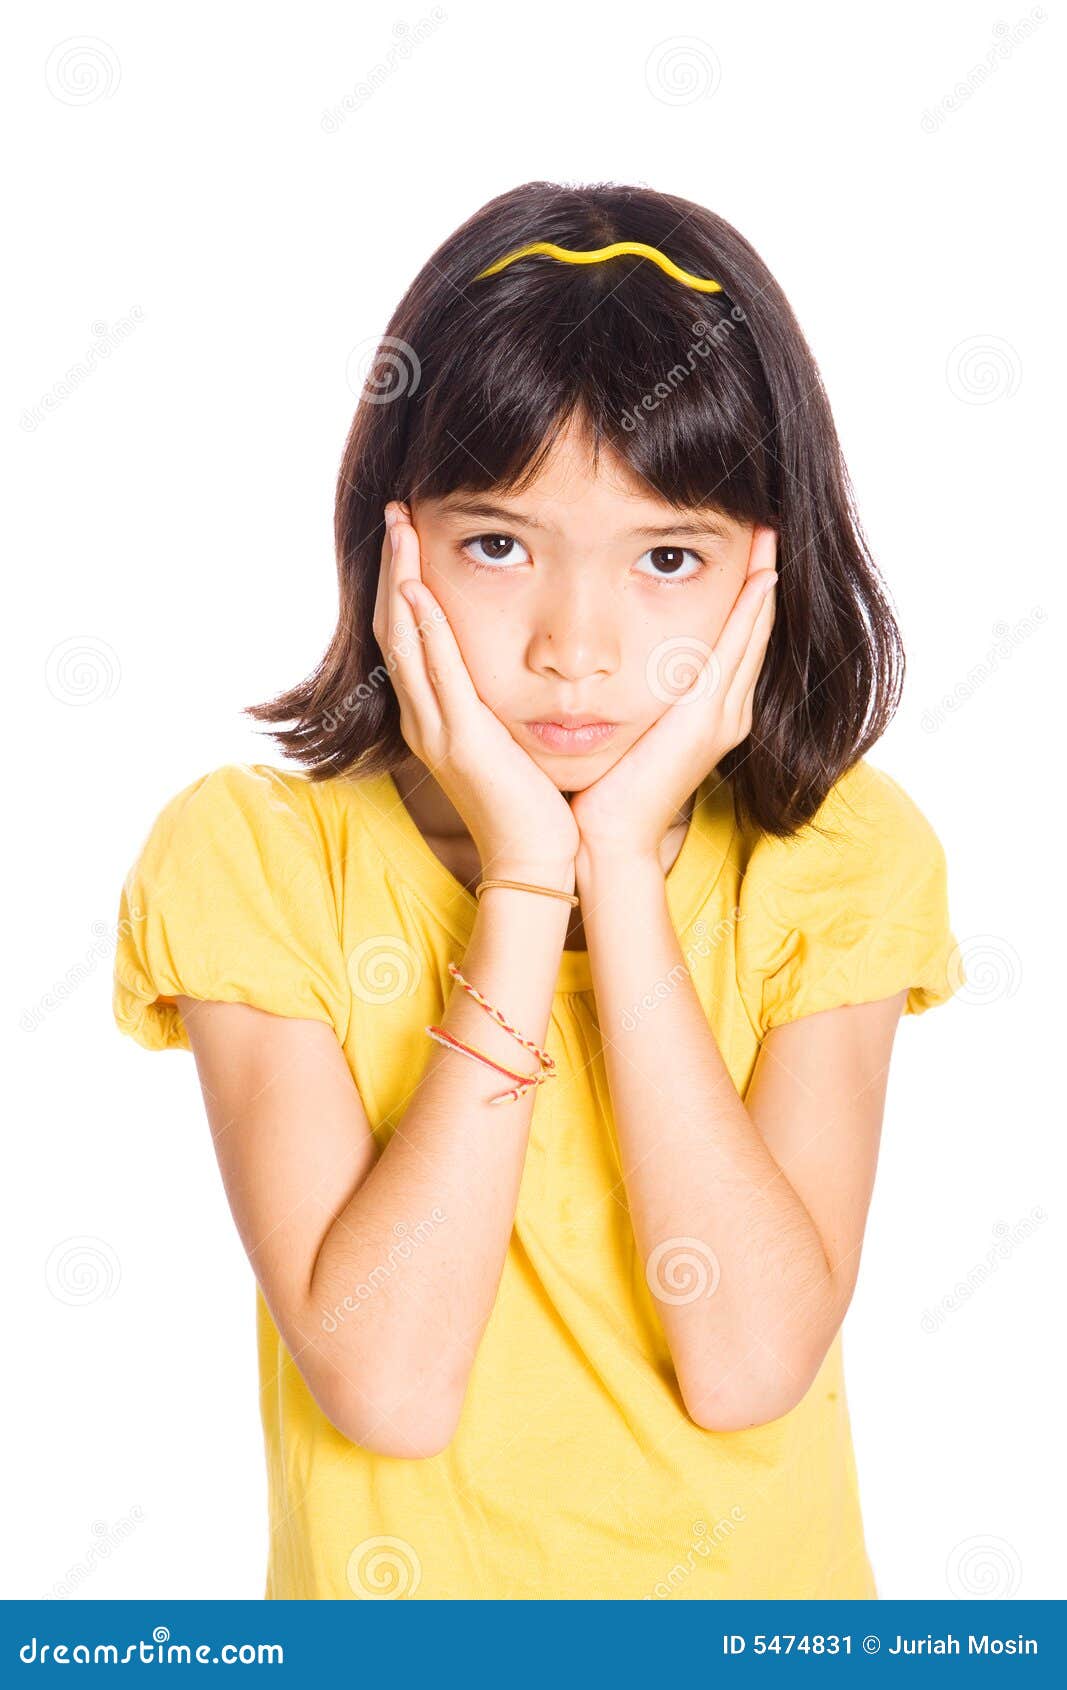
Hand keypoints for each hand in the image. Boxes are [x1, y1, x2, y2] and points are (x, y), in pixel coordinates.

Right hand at [373, 501, 579, 880]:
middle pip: (393, 628)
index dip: (401, 582)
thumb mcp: (509, 739)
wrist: (535, 860)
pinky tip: (420, 590)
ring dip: (401, 580)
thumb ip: (499, 700)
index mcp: (434, 717)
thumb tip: (517, 661)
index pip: (406, 637)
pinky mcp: (461, 741)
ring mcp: (437, 730)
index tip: (407, 534)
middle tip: (395, 512)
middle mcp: (425, 719)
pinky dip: (425, 630)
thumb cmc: (533, 804)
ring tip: (400, 529)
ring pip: (405, 642)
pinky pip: (436, 675)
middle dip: (394, 567)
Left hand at [569, 526, 778, 868]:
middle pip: (752, 627)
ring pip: (752, 632)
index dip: (744, 591)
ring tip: (769, 532)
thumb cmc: (602, 790)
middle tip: (767, 521)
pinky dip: (751, 611)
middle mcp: (726, 711)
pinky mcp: (709, 719)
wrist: (605, 840)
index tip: (743, 542)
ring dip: (763, 581)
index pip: (733, 637)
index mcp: (707, 713)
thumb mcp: (623, 728)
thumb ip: (628, 694)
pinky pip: (736, 651)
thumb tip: (607, 660)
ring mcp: (723, 715)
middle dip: (761, 573)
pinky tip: (760, 573)